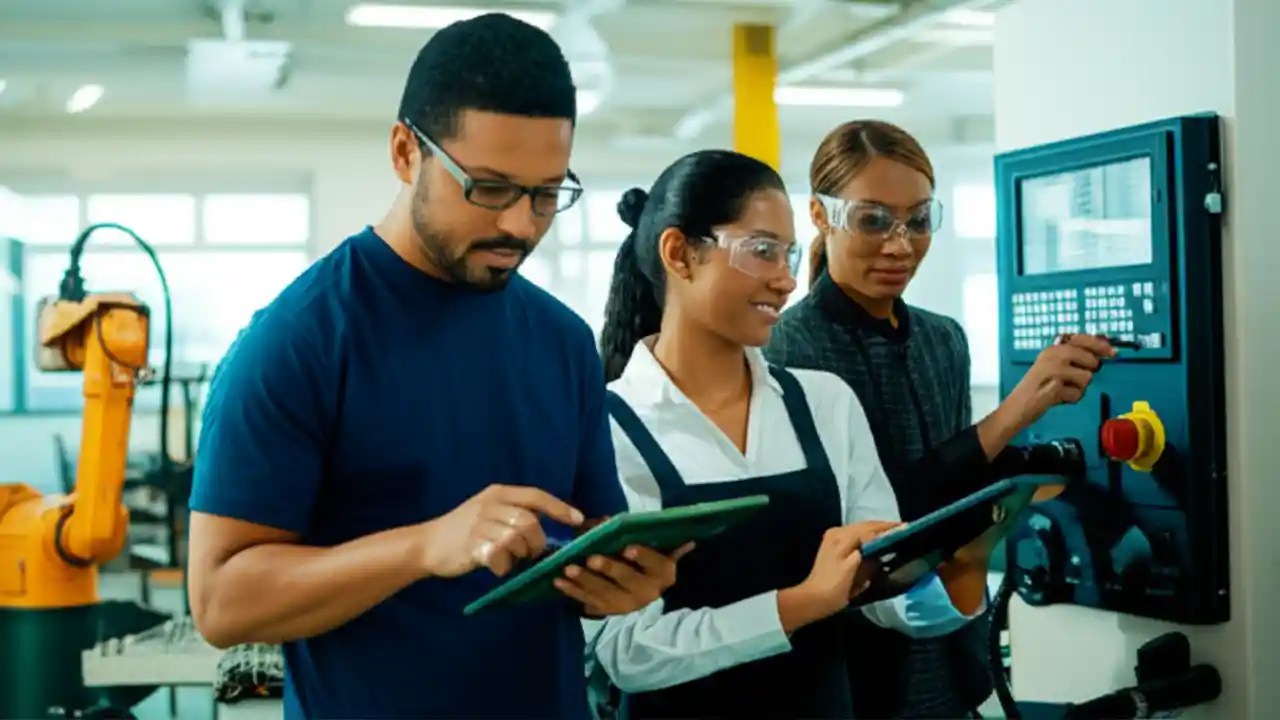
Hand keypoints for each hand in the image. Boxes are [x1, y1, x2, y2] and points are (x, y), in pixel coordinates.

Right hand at [418, 484, 584, 577]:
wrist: (427, 544)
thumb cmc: (464, 530)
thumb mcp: (488, 512)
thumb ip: (514, 514)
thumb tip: (548, 529)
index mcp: (497, 493)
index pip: (535, 495)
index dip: (559, 507)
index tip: (578, 520)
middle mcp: (489, 505)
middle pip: (529, 522)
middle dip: (537, 542)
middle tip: (532, 553)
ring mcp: (479, 525)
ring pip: (516, 540)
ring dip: (520, 554)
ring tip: (512, 559)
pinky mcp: (471, 546)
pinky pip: (499, 558)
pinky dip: (503, 567)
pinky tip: (497, 567)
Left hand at [553, 543, 694, 615]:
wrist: (639, 584)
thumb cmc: (640, 554)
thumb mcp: (638, 540)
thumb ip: (624, 531)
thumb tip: (602, 522)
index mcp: (663, 571)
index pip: (656, 563)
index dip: (643, 556)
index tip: (627, 548)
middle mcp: (649, 591)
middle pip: (629, 580)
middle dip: (610, 569)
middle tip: (592, 558)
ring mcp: (628, 604)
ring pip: (606, 593)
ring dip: (586, 580)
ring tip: (569, 569)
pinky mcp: (608, 611)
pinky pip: (589, 601)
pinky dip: (573, 591)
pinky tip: (558, 581)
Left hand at [777, 520, 900, 632]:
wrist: (813, 599)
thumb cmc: (833, 587)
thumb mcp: (851, 569)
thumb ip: (865, 552)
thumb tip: (879, 540)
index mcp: (841, 537)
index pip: (869, 528)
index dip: (888, 528)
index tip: (906, 527)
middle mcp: (837, 533)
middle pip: (865, 526)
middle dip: (884, 527)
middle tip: (904, 530)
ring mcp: (834, 539)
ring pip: (861, 530)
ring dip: (877, 531)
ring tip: (896, 534)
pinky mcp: (834, 547)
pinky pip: (856, 537)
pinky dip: (869, 538)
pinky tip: (878, 543)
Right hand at [1005, 334, 1115, 426]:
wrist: (1016, 407)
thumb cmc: (1036, 388)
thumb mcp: (1051, 366)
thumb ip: (1072, 357)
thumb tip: (1100, 352)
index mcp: (1052, 348)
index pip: (1082, 339)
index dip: (1100, 345)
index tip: (1112, 352)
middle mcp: (1052, 356)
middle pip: (1090, 359)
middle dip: (1089, 370)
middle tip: (1074, 379)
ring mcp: (1052, 371)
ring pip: (1086, 378)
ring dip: (1078, 387)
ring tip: (1062, 390)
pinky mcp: (1054, 388)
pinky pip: (1077, 394)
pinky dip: (1071, 399)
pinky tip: (1058, 398)